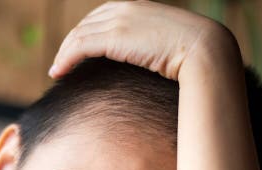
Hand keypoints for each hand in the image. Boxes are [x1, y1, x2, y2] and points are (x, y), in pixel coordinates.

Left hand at [49, 0, 234, 82]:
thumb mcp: (171, 43)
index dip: (85, 33)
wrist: (205, 51)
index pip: (102, 16)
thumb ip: (156, 45)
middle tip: (60, 63)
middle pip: (86, 24)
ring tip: (56, 71)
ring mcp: (119, 20)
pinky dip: (65, 58)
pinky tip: (58, 72)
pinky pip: (80, 46)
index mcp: (139, 6)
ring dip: (63, 53)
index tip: (77, 51)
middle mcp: (126, 8)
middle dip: (70, 42)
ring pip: (79, 35)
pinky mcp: (114, 37)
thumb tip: (153, 61)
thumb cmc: (195, 54)